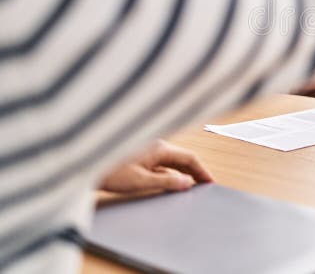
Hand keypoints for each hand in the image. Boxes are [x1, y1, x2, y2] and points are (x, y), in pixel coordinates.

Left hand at [99, 140, 213, 193]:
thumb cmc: (109, 172)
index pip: (189, 157)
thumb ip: (167, 182)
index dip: (202, 170)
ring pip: (171, 162)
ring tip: (190, 187)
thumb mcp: (142, 181)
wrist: (85, 167)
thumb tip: (187, 182)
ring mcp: (147, 151)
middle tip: (204, 186)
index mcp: (159, 148)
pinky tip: (170, 184)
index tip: (210, 182)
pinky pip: (161, 165)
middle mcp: (155, 146)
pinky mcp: (140, 157)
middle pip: (181, 158)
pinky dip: (169, 174)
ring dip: (182, 173)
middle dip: (194, 172)